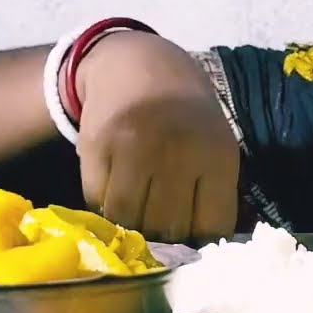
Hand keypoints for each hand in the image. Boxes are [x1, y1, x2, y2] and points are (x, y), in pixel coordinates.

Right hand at [73, 31, 239, 242]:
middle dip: (165, 238)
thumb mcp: (216, 143)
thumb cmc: (187, 113)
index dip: (202, 244)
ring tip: (138, 214)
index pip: (211, 228)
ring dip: (131, 226)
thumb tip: (211, 248)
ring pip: (128, 220)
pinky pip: (97, 199)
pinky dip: (104, 207)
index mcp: (216, 155)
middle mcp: (176, 152)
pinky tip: (115, 194)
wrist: (139, 64)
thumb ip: (215, 192)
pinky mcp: (96, 145)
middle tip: (160, 230)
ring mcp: (132, 149)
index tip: (192, 241)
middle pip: (167, 228)